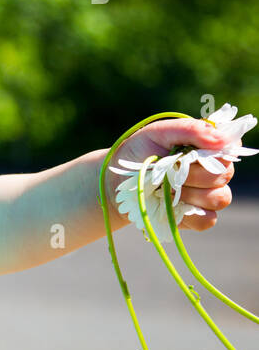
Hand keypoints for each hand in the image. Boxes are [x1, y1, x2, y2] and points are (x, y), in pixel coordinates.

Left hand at [107, 118, 235, 231]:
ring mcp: (208, 196)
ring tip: (164, 188)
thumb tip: (224, 139)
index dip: (215, 152)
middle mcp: (214, 171)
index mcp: (208, 148)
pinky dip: (188, 213)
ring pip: (219, 198)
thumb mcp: (158, 133)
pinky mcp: (197, 217)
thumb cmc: (138, 153)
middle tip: (167, 171)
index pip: (232, 148)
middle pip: (224, 175)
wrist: (116, 182)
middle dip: (192, 174)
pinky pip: (208, 220)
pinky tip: (169, 204)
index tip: (189, 153)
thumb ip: (190, 129)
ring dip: (188, 193)